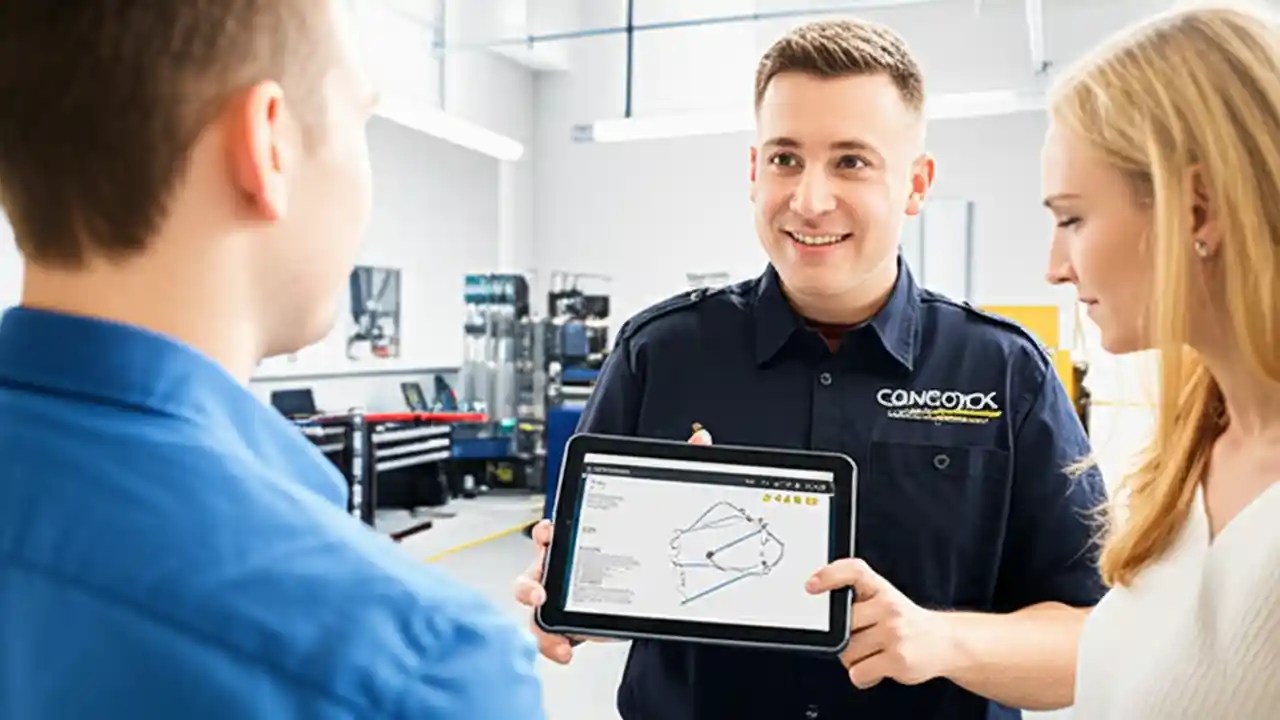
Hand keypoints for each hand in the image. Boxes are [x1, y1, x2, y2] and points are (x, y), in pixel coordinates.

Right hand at [512, 424, 712, 663]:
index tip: (550, 533)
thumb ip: (676, 467)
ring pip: (536, 608)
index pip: (553, 529)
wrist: (648, 572)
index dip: (547, 532)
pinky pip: (554, 633)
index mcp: (578, 533)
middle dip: (528, 585)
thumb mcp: (657, 500)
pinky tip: (568, 652)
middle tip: (539, 592)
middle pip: (532, 573)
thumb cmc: (639, 532)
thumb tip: (701, 440)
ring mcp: (567, 594)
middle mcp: (564, 565)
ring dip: (538, 622)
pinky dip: (555, 644)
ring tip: (553, 636)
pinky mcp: (577, 619)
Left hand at [806, 558, 956, 689]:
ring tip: (874, 653)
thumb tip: (821, 606)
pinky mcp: (898, 659)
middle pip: (842, 624)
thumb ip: (857, 599)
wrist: (946, 642)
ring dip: (854, 659)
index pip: (854, 571)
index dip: (830, 575)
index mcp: (881, 589)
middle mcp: (889, 607)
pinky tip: (878, 667)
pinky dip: (863, 676)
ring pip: (847, 652)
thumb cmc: (907, 623)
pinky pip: (858, 672)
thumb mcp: (885, 599)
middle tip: (862, 638)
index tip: (811, 585)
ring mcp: (894, 633)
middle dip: (845, 637)